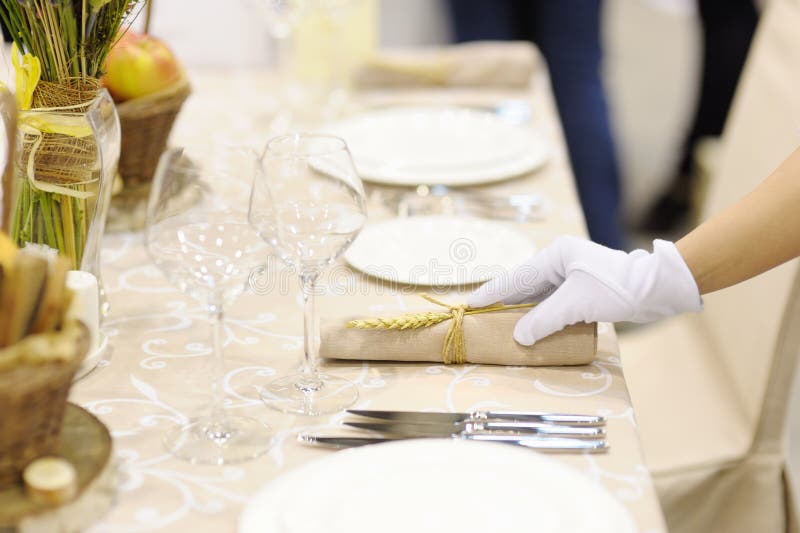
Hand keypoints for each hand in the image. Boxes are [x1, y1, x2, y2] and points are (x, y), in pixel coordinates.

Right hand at [467, 236, 702, 344]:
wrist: (655, 290)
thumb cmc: (615, 288)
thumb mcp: (574, 304)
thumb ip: (543, 320)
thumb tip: (518, 336)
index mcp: (555, 255)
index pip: (516, 277)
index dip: (493, 292)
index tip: (471, 304)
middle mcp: (561, 261)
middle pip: (525, 284)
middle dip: (505, 302)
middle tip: (482, 316)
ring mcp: (572, 274)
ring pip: (539, 295)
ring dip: (523, 311)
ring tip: (501, 324)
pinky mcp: (583, 289)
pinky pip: (553, 303)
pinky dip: (541, 315)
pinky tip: (531, 327)